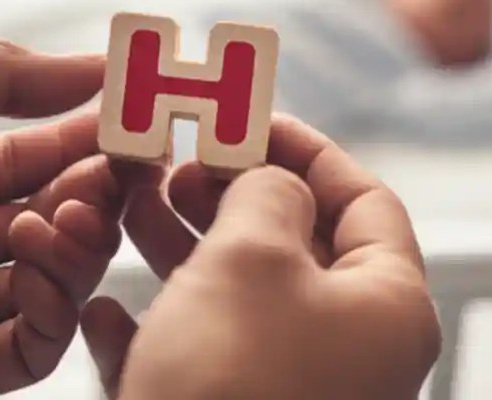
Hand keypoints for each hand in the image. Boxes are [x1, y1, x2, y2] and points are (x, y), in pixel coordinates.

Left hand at [0, 41, 132, 398]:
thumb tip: (91, 64)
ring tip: (55, 218)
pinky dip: (54, 304)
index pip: (35, 155)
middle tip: (128, 169)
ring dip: (75, 242)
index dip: (87, 136)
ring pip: (56, 276)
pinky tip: (36, 268)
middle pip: (55, 216)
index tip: (141, 118)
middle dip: (95, 189)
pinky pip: (37, 342)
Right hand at [82, 116, 440, 399]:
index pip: (365, 202)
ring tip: (127, 209)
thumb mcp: (252, 256)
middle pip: (295, 247)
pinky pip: (196, 365)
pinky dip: (153, 334)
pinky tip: (104, 312)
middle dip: (228, 197)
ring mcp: (294, 394)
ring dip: (179, 250)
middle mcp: (351, 352)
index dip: (305, 149)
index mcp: (388, 307)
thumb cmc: (234, 383)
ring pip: (237, 301)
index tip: (246, 120)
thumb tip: (271, 178)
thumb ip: (266, 193)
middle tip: (176, 165)